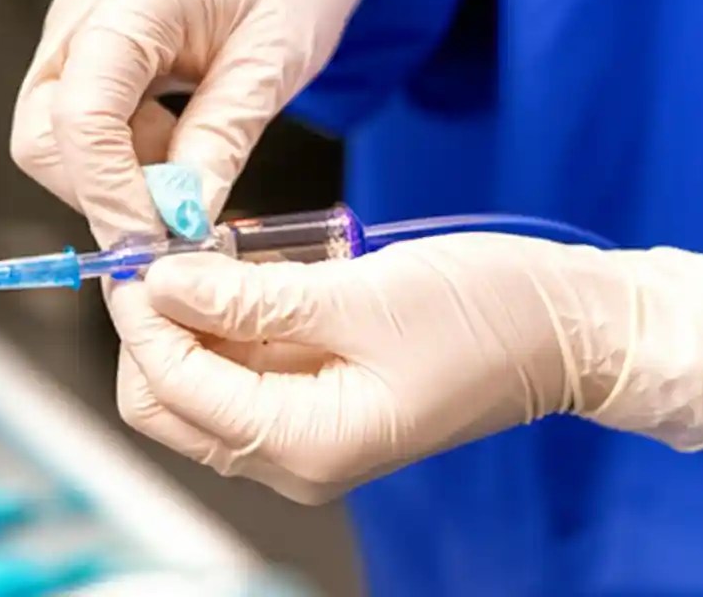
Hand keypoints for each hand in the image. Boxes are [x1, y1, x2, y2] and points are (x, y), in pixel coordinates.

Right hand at [9, 0, 374, 245]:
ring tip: (186, 156)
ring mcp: (69, 32)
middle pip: (43, 135)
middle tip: (175, 212)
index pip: (83, 114)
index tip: (150, 245)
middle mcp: (81, 12)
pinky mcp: (74, 57)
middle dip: (102, 191)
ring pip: (50, 142)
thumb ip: (222, 140)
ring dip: (116, 177)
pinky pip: (73, 132)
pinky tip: (171, 138)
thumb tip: (182, 218)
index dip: (109, 192)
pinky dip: (121, 160)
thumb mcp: (273, 65)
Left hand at [111, 233, 702, 504]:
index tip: (135, 250)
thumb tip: (160, 283)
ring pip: (199, 380)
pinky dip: (231, 314)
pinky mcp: (317, 398)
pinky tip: (248, 263)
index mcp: (306, 445)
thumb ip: (250, 296)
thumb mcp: (360, 295)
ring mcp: (304, 430)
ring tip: (214, 247)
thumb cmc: (486, 315)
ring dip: (192, 314)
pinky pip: (243, 364)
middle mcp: (294, 456)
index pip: (171, 389)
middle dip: (156, 325)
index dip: (141, 318)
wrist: (567, 329)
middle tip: (169, 250)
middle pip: (169, 399)